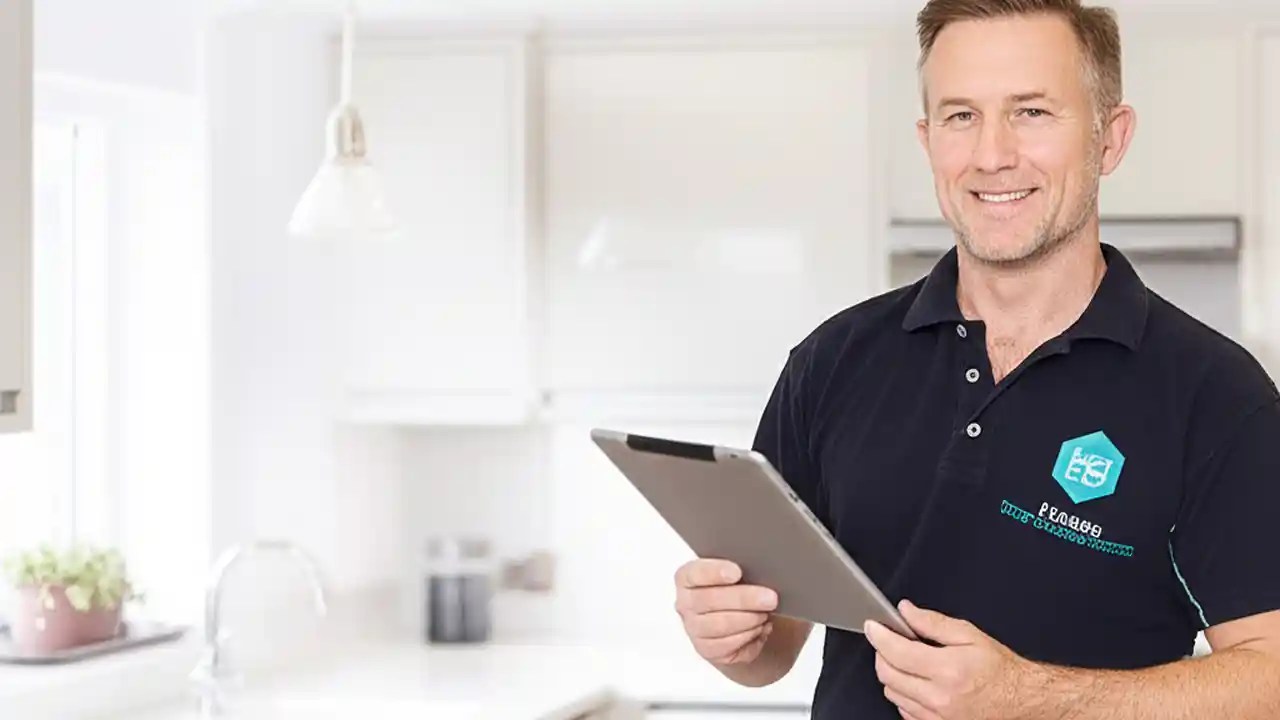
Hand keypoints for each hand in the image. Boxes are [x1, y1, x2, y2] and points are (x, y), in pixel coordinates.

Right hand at [674, 558, 778, 664]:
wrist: (738, 621)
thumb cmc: (735, 591)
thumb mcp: (736, 576)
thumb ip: (740, 570)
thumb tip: (760, 572)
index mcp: (687, 578)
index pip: (694, 573)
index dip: (715, 572)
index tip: (737, 572)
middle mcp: (686, 603)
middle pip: (711, 600)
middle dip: (744, 599)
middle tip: (770, 598)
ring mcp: (694, 629)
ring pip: (721, 625)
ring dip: (750, 619)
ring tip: (766, 614)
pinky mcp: (707, 650)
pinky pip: (729, 644)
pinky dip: (749, 635)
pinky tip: (760, 628)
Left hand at [864, 599, 1042, 719]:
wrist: (1020, 699)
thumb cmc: (999, 669)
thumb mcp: (970, 635)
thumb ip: (933, 622)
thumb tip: (906, 611)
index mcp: (948, 670)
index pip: (896, 652)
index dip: (879, 636)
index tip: (872, 626)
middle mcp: (940, 697)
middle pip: (887, 674)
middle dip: (882, 653)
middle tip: (890, 641)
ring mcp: (937, 716)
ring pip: (892, 693)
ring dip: (892, 674)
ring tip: (907, 661)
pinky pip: (904, 710)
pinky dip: (903, 693)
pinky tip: (916, 681)